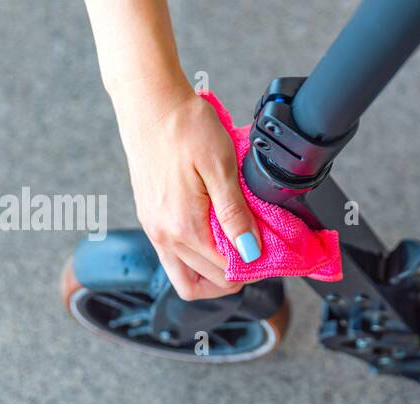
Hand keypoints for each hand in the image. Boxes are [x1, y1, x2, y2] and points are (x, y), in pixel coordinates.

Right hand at [110, 80, 262, 300]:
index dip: (253, 268)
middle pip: (204, 282)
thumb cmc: (185, 127)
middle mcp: (163, 235)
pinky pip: (172, 257)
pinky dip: (195, 257)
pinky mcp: (148, 218)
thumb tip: (249, 252)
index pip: (224, 271)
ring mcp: (152, 228)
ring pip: (183, 277)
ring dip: (212, 274)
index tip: (271, 253)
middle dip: (235, 275)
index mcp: (182, 226)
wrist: (150, 103)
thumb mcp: (221, 167)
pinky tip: (214, 235)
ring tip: (236, 252)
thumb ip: (234, 214)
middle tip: (258, 254)